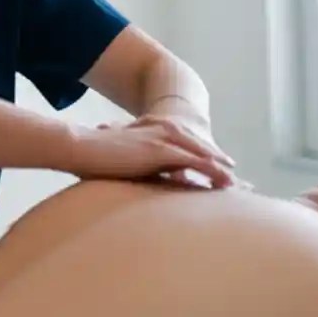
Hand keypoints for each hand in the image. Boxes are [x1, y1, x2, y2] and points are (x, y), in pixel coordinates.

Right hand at [67, 117, 238, 188]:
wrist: (79, 147)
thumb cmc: (92, 158)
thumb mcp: (117, 162)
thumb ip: (130, 167)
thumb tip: (129, 181)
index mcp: (152, 136)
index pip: (185, 148)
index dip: (204, 161)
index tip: (219, 176)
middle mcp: (160, 134)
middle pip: (198, 148)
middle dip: (218, 164)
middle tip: (238, 181)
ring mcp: (161, 140)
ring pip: (200, 153)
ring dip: (219, 167)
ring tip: (237, 182)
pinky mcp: (158, 150)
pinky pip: (192, 160)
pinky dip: (210, 169)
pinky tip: (224, 179)